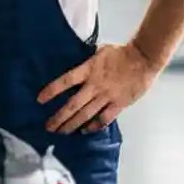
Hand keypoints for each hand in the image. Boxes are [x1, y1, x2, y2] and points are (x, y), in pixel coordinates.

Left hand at [36, 42, 161, 133]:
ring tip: (62, 132)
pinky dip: (94, 126)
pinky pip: (104, 119)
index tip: (40, 99)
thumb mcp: (99, 51)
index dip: (52, 90)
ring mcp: (107, 96)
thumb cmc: (121, 53)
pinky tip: (85, 131)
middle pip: (73, 105)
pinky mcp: (119, 104)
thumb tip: (75, 63)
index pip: (65, 81)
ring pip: (86, 115)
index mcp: (88, 70)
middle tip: (48, 127)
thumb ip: (87, 61)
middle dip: (59, 117)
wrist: (143, 59)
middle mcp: (95, 85)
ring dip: (72, 125)